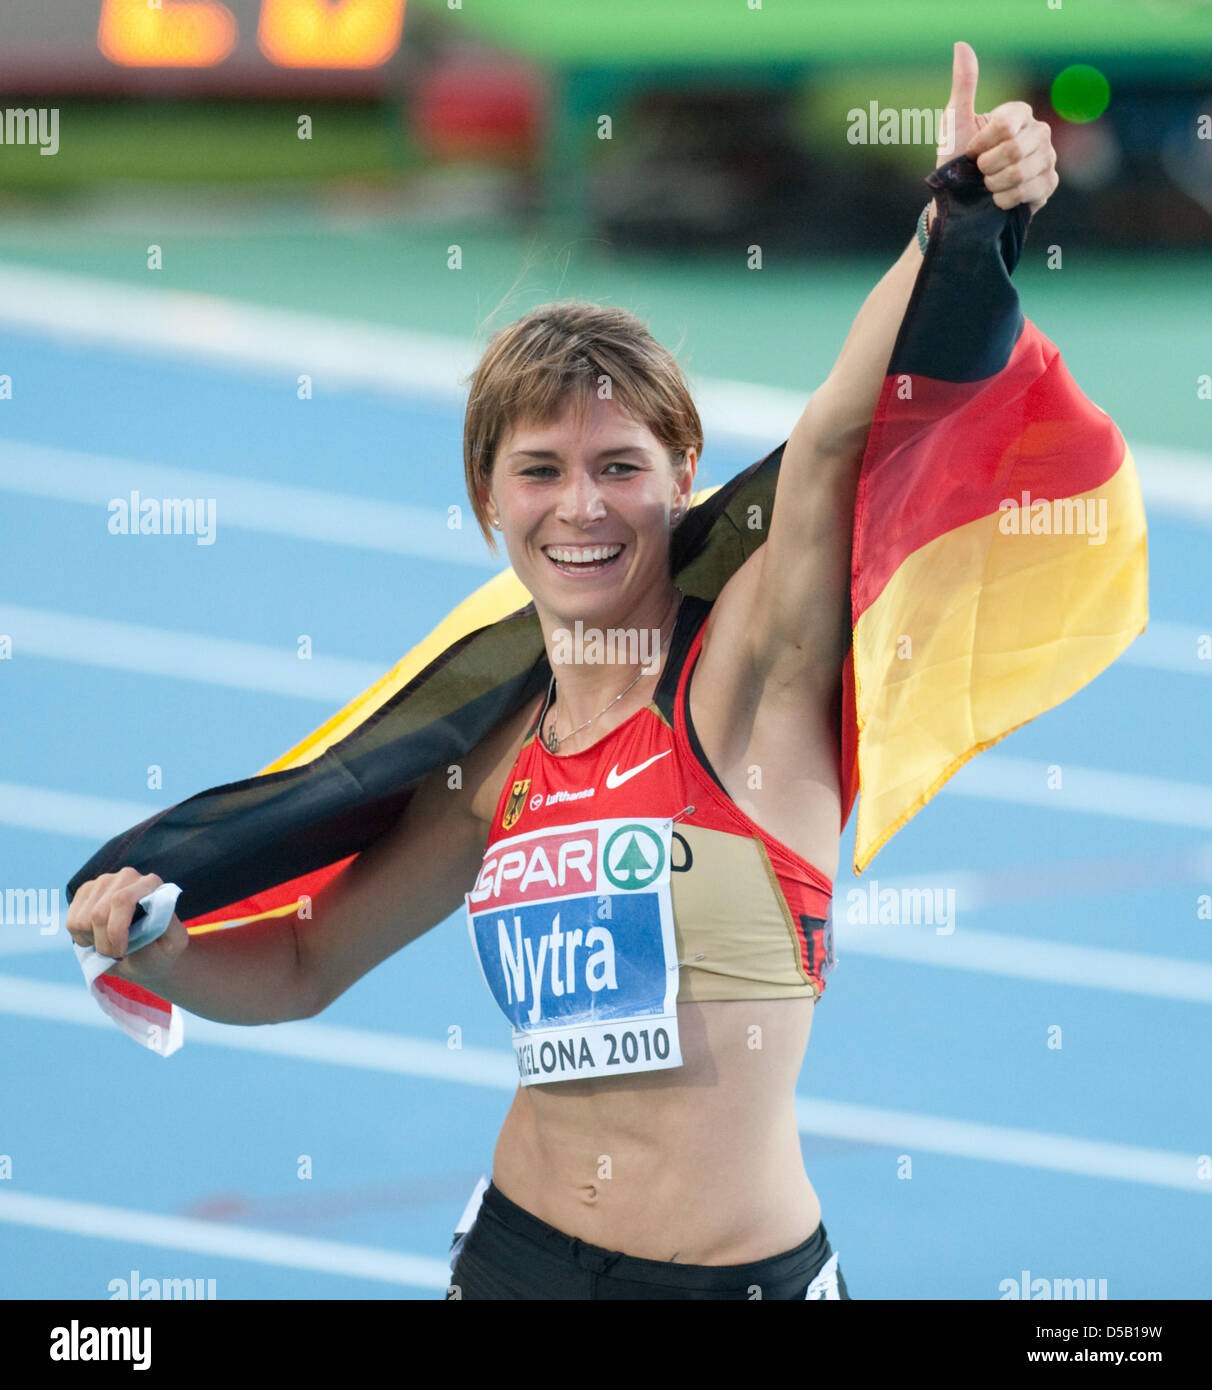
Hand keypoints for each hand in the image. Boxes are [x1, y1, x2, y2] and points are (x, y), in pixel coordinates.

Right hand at [66, 867, 188, 982]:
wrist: (143, 956)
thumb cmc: (160, 949)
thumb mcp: (173, 943)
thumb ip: (170, 924)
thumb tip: (158, 904)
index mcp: (151, 884)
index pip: (122, 900)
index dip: (116, 931)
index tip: (122, 951)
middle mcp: (127, 876)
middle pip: (99, 913)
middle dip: (104, 943)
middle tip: (117, 954)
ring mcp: (103, 881)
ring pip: (82, 920)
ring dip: (94, 942)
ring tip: (111, 944)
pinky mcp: (85, 892)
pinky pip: (71, 922)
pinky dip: (82, 938)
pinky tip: (98, 937)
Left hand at [937, 39, 1058, 216]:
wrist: (960, 202)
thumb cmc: (956, 161)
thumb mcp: (954, 122)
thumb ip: (964, 85)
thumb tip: (961, 45)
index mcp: (1019, 114)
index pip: (1006, 125)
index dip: (981, 144)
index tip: (970, 152)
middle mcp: (1039, 132)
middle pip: (1014, 150)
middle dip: (986, 167)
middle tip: (980, 171)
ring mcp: (1047, 158)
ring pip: (1021, 173)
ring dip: (994, 185)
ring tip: (989, 185)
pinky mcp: (1049, 184)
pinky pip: (1030, 191)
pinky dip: (1006, 199)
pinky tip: (1000, 199)